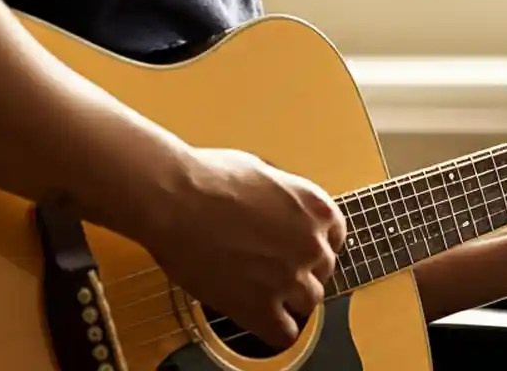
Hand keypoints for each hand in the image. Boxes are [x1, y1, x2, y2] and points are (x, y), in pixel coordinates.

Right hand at [140, 148, 345, 349]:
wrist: (173, 199)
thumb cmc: (208, 179)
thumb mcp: (264, 173)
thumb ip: (285, 200)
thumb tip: (282, 210)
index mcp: (316, 208)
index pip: (334, 237)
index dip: (312, 243)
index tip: (296, 249)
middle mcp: (311, 244)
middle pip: (322, 270)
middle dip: (300, 269)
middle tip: (270, 266)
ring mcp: (288, 277)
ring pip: (308, 301)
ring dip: (288, 297)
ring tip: (260, 288)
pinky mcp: (260, 306)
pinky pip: (284, 333)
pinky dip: (274, 327)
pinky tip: (258, 315)